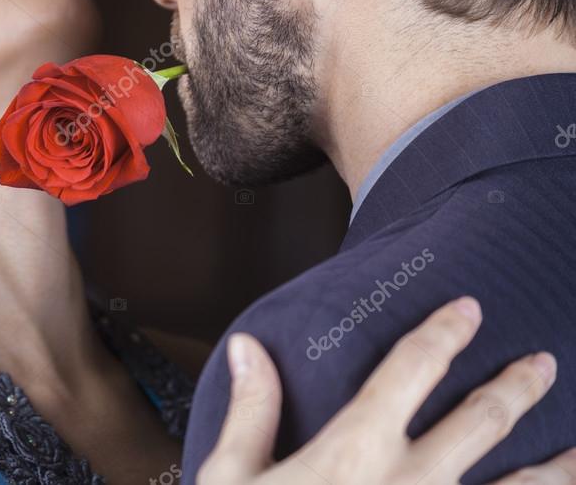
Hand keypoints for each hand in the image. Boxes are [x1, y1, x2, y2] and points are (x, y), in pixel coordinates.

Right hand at [199, 297, 574, 483]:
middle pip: (482, 421)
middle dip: (517, 386)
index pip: (412, 369)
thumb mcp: (234, 476)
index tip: (469, 310)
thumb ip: (253, 410)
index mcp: (357, 449)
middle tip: (543, 364)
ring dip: (558, 468)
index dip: (444, 332)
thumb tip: (248, 346)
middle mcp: (413, 483)